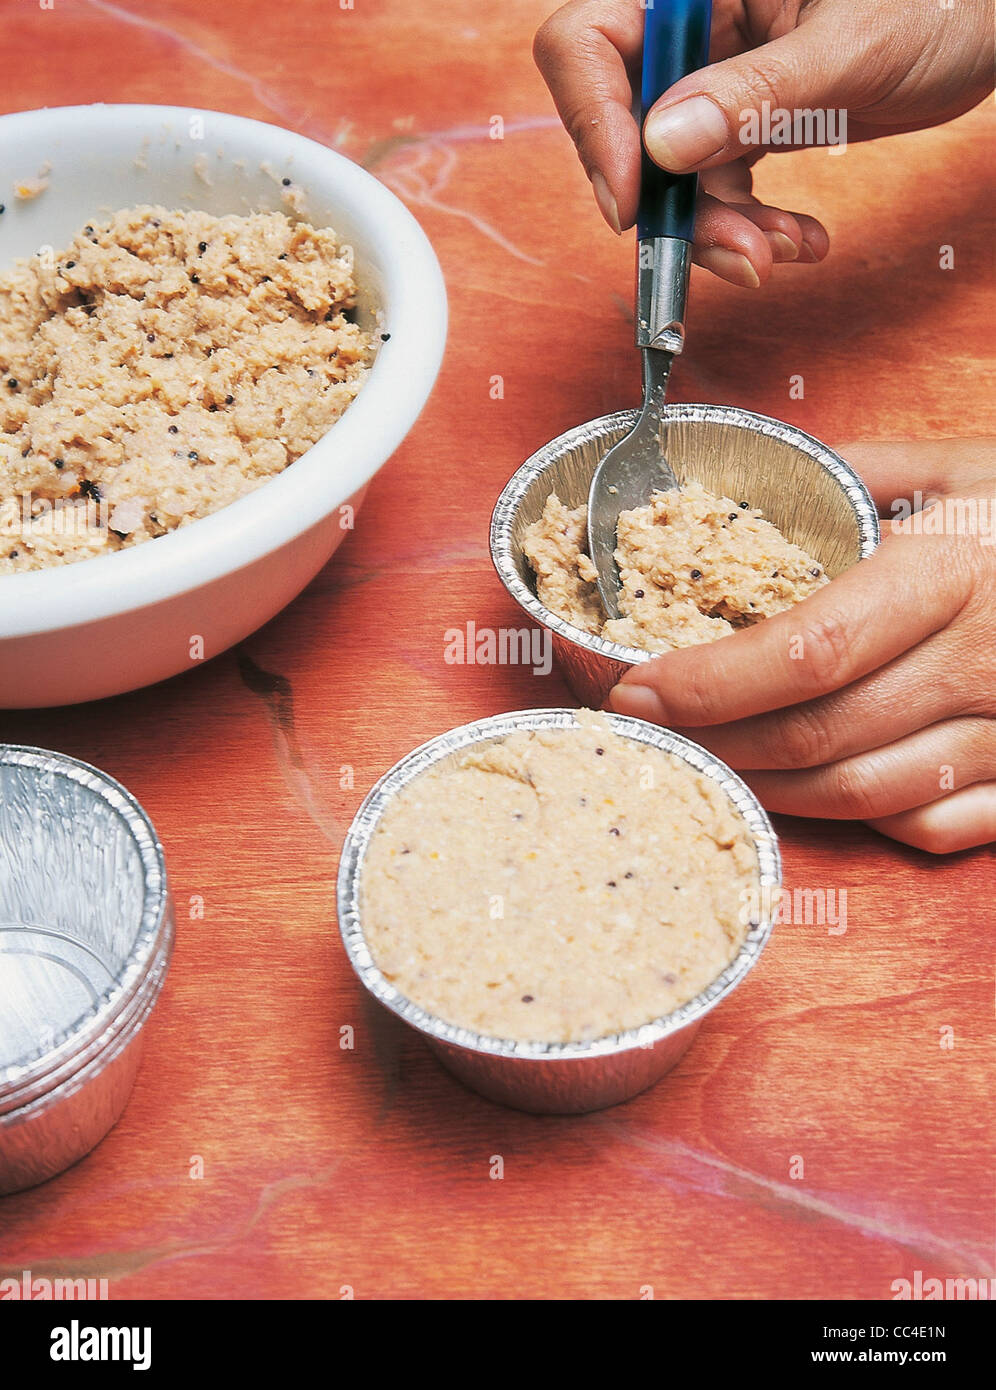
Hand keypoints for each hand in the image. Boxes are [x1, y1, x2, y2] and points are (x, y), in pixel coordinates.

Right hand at [534, 0, 992, 286]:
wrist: (990, 27)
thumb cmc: (941, 2)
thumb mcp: (849, 49)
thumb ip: (754, 95)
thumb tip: (661, 147)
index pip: (591, 42)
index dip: (595, 123)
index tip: (632, 201)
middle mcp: (694, 26)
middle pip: (623, 124)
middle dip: (672, 204)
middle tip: (732, 254)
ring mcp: (714, 76)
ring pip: (670, 174)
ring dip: (718, 232)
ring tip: (782, 253)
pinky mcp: (742, 120)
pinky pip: (715, 189)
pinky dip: (750, 228)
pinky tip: (801, 240)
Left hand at [608, 441, 995, 852]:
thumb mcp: (971, 460)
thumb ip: (862, 472)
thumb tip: (748, 485)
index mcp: (959, 572)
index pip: (810, 649)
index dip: (709, 683)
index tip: (634, 689)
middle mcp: (992, 662)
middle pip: (820, 734)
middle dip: (715, 741)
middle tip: (649, 731)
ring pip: (864, 794)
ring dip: (769, 784)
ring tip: (712, 755)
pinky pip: (932, 828)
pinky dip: (861, 817)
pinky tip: (823, 781)